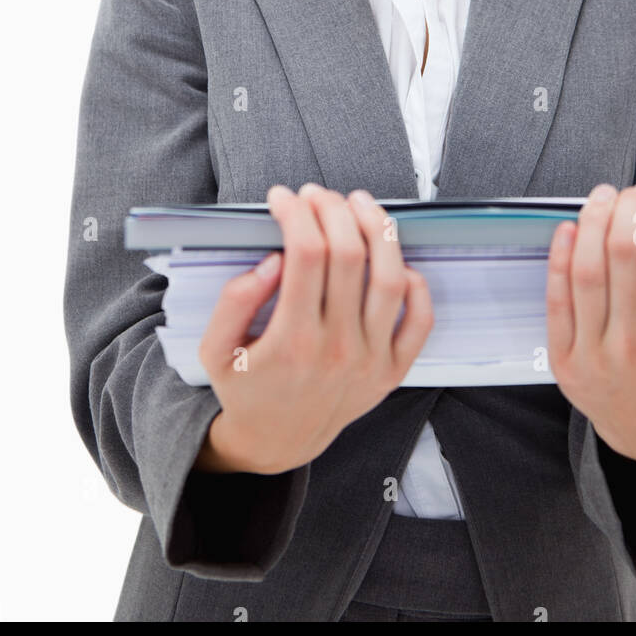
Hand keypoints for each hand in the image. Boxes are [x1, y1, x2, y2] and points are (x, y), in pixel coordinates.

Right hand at [195, 183, 433, 473]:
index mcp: (292, 341)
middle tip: (317, 194)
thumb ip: (234, 301)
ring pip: (390, 278)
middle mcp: (338, 348)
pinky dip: (415, 282)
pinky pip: (419, 319)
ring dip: (378, 229)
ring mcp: (371, 360)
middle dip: (332, 209)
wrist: (278, 441)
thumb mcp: (216, 349)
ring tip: (358, 203)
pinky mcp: (393, 370)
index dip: (296, 214)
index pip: (305, 254)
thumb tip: (273, 260)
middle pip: (349, 255)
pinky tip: (392, 258)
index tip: (282, 198)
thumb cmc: (246, 388)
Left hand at [546, 183, 635, 462]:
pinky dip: (557, 259)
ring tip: (603, 196)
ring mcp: (591, 352)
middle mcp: (630, 346)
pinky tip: (567, 227)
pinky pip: (555, 300)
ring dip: (592, 223)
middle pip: (622, 258)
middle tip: (635, 190)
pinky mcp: (561, 357)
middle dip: (628, 211)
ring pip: (586, 272)